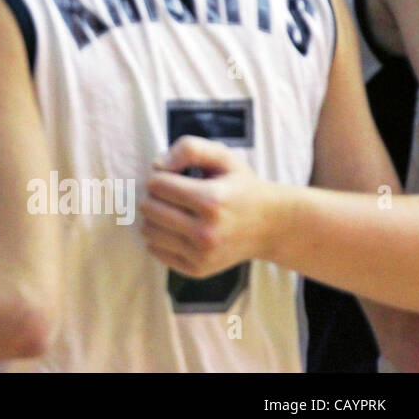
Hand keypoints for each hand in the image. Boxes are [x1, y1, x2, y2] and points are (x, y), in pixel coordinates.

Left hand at [140, 135, 278, 276]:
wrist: (270, 226)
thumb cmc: (241, 186)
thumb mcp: (223, 157)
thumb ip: (189, 148)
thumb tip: (158, 165)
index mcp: (211, 200)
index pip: (156, 184)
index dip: (159, 176)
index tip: (173, 177)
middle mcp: (206, 232)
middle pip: (148, 207)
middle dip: (154, 196)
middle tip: (171, 194)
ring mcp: (202, 254)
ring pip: (147, 230)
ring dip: (153, 217)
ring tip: (172, 210)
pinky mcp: (197, 269)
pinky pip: (154, 250)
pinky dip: (158, 238)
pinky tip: (176, 229)